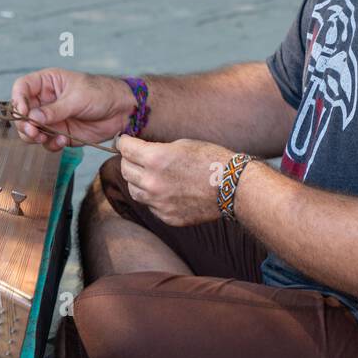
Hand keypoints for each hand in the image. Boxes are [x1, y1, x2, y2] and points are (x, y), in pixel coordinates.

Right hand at [11, 68, 133, 151]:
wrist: (122, 110)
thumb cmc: (101, 93)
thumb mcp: (77, 98)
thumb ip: (54, 110)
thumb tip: (32, 118)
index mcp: (47, 83)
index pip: (22, 87)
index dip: (18, 99)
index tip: (23, 112)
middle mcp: (46, 101)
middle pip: (22, 113)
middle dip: (24, 124)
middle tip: (33, 131)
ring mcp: (51, 118)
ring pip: (30, 130)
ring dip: (34, 137)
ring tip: (45, 137)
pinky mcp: (60, 134)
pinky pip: (46, 142)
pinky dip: (51, 145)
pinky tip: (63, 141)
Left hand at [117, 134, 233, 225]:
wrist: (233, 187)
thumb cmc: (211, 160)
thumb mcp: (181, 144)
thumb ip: (155, 150)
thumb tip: (140, 152)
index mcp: (155, 159)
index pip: (125, 149)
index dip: (124, 142)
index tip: (125, 141)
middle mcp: (152, 183)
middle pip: (125, 170)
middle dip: (128, 160)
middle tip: (135, 156)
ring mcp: (159, 203)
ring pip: (134, 190)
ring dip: (137, 180)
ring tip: (149, 174)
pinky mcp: (167, 217)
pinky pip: (151, 205)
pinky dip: (154, 197)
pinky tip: (166, 190)